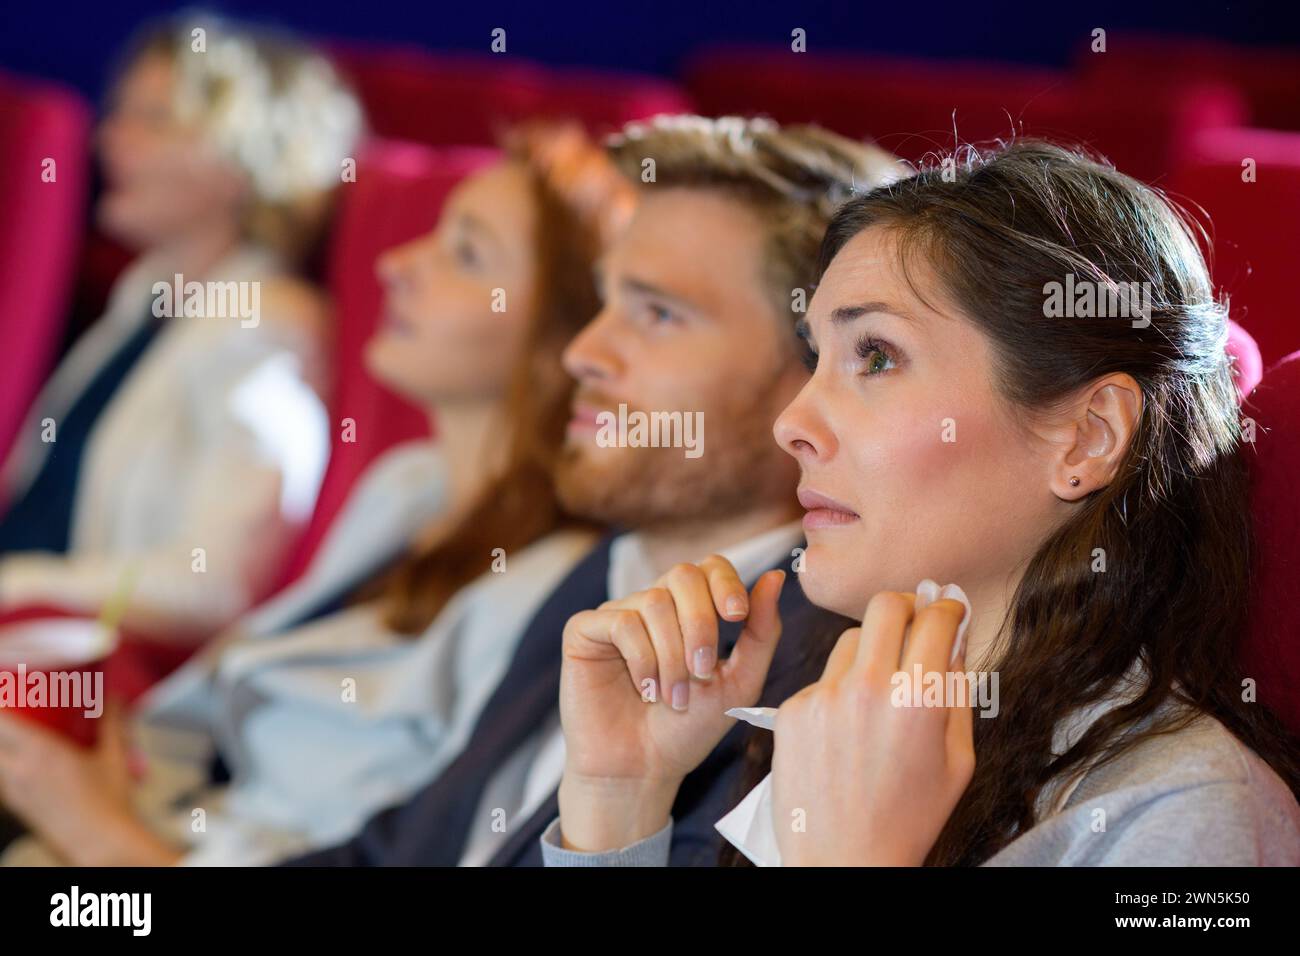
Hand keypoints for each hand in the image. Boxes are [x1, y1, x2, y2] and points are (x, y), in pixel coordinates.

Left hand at [0, 701, 179, 864]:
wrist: (100, 845)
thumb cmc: (110, 803)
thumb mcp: (114, 756)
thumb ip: (112, 722)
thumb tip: (112, 697)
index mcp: (40, 753)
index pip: (0, 721)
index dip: (1, 706)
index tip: (8, 693)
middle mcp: (18, 772)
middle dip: (2, 725)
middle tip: (14, 713)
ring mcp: (14, 793)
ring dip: (3, 748)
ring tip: (18, 739)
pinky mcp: (18, 808)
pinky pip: (2, 781)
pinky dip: (6, 767)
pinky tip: (24, 765)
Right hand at [558, 556, 785, 850]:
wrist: (642, 770)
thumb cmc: (689, 729)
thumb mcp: (739, 682)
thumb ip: (760, 632)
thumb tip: (776, 577)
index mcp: (689, 609)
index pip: (710, 566)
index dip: (725, 583)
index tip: (737, 617)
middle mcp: (652, 604)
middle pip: (683, 575)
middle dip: (701, 622)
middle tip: (703, 671)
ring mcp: (617, 615)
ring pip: (653, 601)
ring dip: (671, 654)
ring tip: (673, 697)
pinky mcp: (584, 631)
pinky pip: (620, 622)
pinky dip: (641, 658)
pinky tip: (645, 690)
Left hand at [771, 591, 973, 865]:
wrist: (843, 860)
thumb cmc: (908, 818)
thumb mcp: (957, 760)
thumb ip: (957, 693)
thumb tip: (954, 641)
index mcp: (917, 701)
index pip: (934, 619)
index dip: (947, 609)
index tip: (948, 612)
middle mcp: (867, 689)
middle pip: (885, 606)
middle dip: (907, 607)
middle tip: (914, 624)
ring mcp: (824, 697)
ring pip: (850, 639)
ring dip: (871, 648)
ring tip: (880, 687)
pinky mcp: (792, 710)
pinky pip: (822, 678)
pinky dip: (839, 688)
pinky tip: (847, 726)